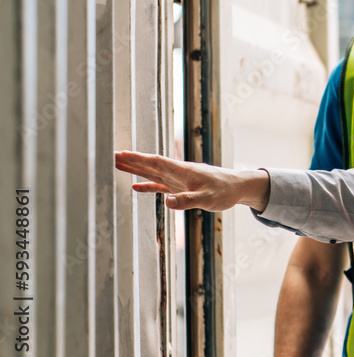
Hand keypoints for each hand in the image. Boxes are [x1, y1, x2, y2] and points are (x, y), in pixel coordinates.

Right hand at [114, 150, 270, 211]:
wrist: (238, 187)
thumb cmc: (225, 191)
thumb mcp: (207, 199)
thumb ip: (188, 200)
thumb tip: (167, 202)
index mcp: (182, 171)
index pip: (155, 162)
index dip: (138, 159)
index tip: (120, 154)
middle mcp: (177, 172)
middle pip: (150, 164)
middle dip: (130, 160)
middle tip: (110, 155)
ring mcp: (178, 179)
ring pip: (152, 172)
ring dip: (135, 169)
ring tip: (117, 165)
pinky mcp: (181, 186)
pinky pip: (159, 185)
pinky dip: (146, 185)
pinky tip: (135, 186)